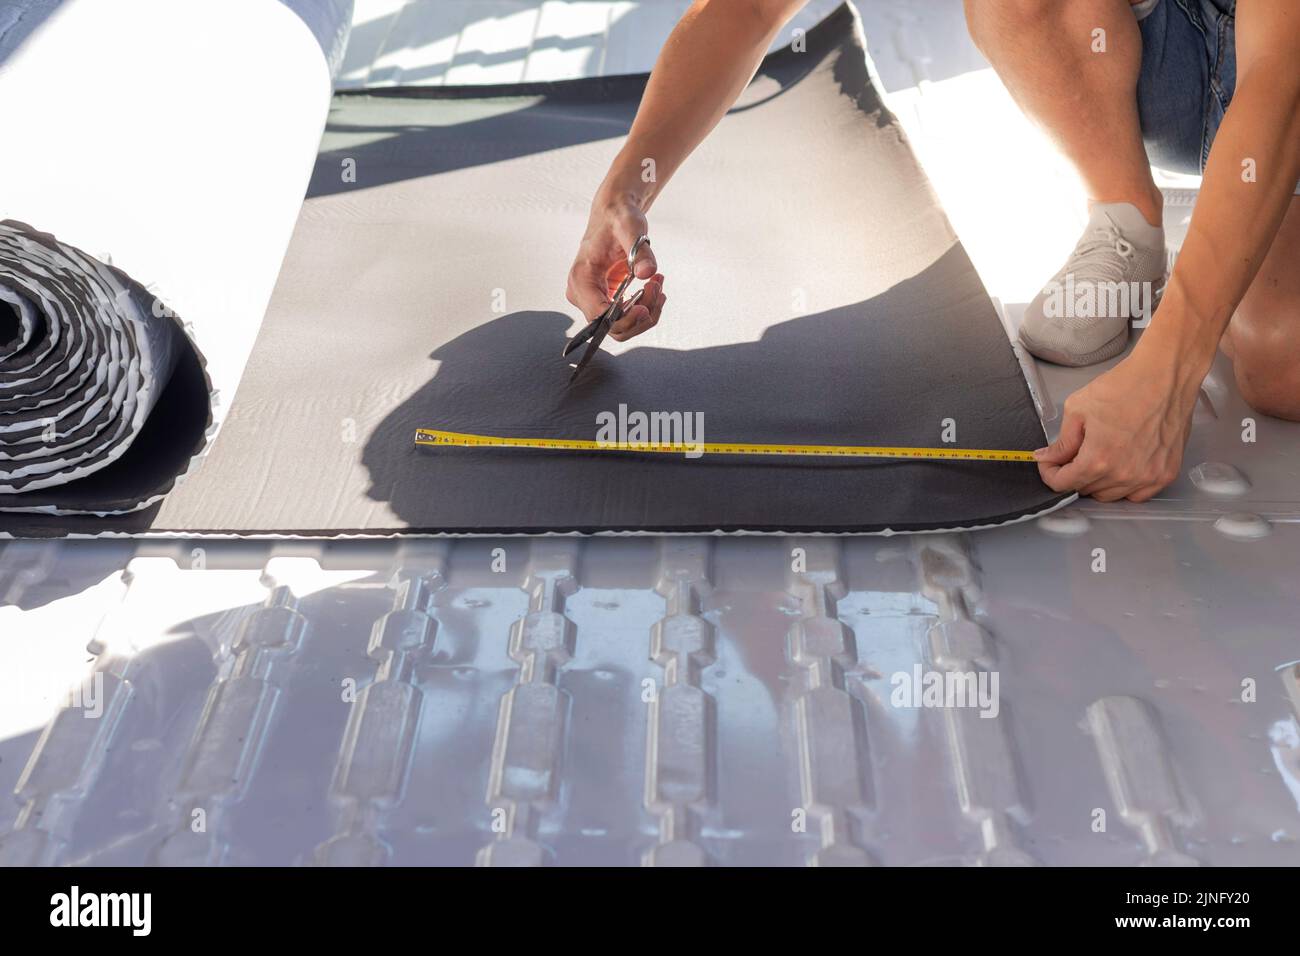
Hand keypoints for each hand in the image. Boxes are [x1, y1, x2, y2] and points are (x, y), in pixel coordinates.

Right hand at [566, 195, 664, 341]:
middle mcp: (582, 294)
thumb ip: (640, 251)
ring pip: (623, 326)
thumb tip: (647, 272)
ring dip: (647, 310)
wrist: (615, 214)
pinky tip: (654, 287)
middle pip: (613, 327)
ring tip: (657, 284)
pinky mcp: (605, 299)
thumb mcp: (631, 229)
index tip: (645, 308)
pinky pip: (626, 316)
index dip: (624, 319)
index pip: (599, 317)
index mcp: (581, 279)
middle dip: (641, 314)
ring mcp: (593, 299)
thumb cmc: (617, 218)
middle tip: (656, 287)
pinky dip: (645, 306)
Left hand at [1034, 343, 1202, 501]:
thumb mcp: (1078, 409)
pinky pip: (1138, 494)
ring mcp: (1148, 476)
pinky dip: (1125, 486)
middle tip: (1073, 455)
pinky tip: (1120, 467)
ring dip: (1098, 482)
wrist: (1165, 374)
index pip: (1063, 484)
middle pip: (1086, 490)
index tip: (1049, 464)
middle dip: (1073, 475)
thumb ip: (1062, 441)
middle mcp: (1124, 474)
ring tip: (1098, 457)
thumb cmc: (1124, 386)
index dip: (1050, 474)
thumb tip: (1047, 458)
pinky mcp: (1166, 473)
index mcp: (1098, 460)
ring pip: (1110, 495)